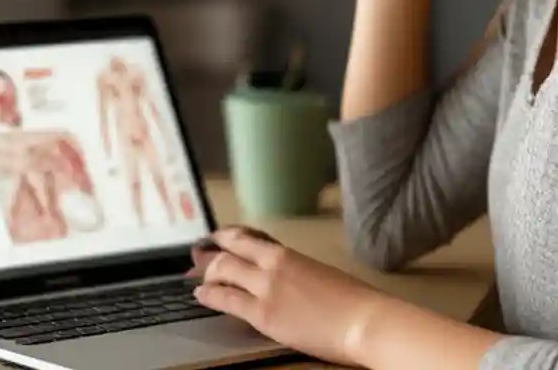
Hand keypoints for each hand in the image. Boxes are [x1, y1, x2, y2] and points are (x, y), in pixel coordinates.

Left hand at [188, 226, 384, 366]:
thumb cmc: (353, 301)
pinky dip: (210, 295)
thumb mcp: (319, 274)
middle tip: (195, 255)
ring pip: (222, 272)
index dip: (225, 236)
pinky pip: (227, 300)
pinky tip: (200, 296)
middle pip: (228, 251)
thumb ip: (295, 272)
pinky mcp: (264, 315)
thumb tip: (285, 278)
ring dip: (204, 273)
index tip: (215, 237)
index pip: (246, 238)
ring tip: (193, 276)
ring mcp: (265, 289)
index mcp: (287, 254)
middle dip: (207, 253)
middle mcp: (271, 265)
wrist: (364, 321)